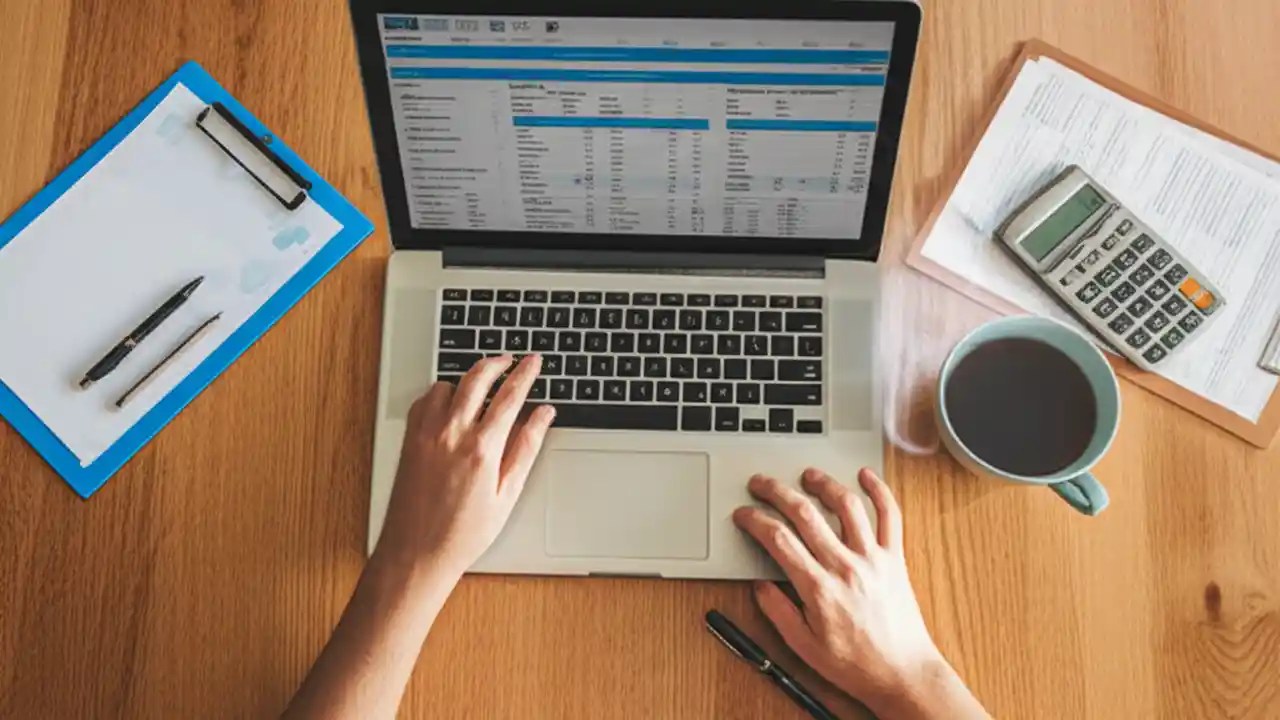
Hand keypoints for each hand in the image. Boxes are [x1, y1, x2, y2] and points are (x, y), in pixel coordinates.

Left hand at [375, 354, 554, 576]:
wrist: (416, 552)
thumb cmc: (463, 533)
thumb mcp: (507, 494)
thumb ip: (526, 448)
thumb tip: (544, 416)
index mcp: (482, 449)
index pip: (511, 396)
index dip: (526, 373)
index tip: (534, 361)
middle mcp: (451, 434)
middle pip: (478, 378)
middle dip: (498, 362)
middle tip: (511, 358)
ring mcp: (426, 434)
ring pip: (450, 384)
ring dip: (468, 379)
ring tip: (483, 384)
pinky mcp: (410, 439)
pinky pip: (425, 400)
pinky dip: (441, 394)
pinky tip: (451, 404)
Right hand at [733, 468, 987, 719]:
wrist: (903, 673)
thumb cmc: (856, 664)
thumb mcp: (803, 646)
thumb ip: (778, 612)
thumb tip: (760, 585)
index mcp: (819, 588)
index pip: (778, 539)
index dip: (755, 520)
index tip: (744, 515)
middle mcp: (846, 566)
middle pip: (805, 513)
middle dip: (776, 492)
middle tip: (762, 483)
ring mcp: (873, 558)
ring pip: (847, 505)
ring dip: (824, 484)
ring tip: (808, 476)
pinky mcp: (895, 558)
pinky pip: (890, 515)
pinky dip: (879, 491)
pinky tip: (867, 476)